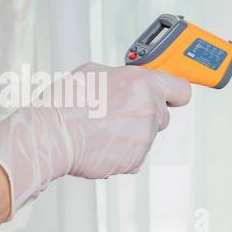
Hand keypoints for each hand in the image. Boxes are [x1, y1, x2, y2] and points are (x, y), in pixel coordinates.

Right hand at [0, 61, 191, 219]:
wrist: (51, 136)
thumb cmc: (65, 103)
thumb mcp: (93, 72)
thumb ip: (121, 77)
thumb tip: (126, 82)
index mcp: (142, 82)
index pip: (180, 88)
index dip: (175, 93)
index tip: (171, 97)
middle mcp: (149, 108)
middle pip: (161, 115)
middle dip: (144, 115)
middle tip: (117, 115)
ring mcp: (144, 136)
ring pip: (145, 136)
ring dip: (129, 135)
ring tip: (100, 130)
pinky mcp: (135, 159)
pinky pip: (135, 156)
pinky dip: (121, 153)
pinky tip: (100, 145)